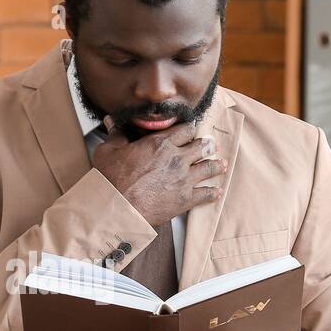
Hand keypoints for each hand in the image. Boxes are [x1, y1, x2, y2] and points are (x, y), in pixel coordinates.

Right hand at [91, 117, 226, 227]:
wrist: (117, 209)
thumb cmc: (111, 181)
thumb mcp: (108, 152)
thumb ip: (116, 135)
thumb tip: (112, 121)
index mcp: (161, 143)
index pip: (185, 129)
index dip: (190, 128)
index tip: (192, 129)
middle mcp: (177, 158)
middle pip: (202, 146)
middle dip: (208, 145)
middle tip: (212, 146)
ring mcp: (184, 179)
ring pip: (209, 168)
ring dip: (216, 165)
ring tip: (221, 165)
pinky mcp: (186, 199)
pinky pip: (206, 194)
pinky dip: (213, 192)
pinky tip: (217, 191)